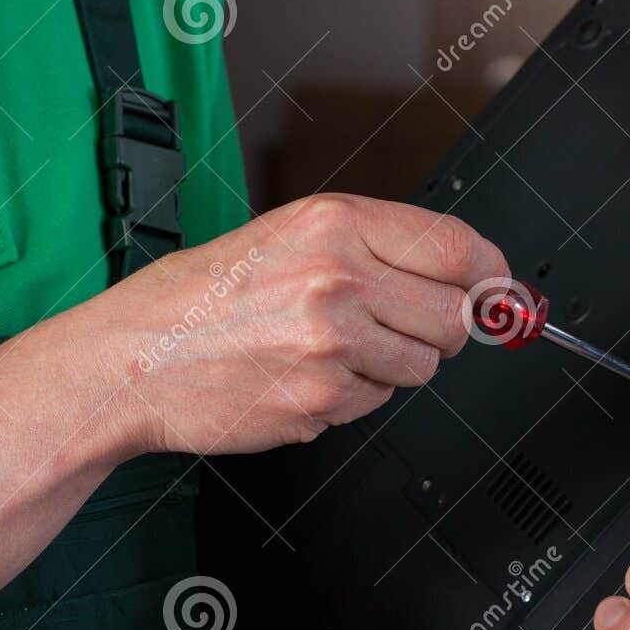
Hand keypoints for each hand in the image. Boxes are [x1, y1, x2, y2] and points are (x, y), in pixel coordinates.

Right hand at [84, 193, 506, 455]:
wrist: (131, 360)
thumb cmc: (199, 297)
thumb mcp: (286, 236)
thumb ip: (378, 248)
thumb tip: (471, 277)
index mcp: (333, 224)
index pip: (458, 248)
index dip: (490, 276)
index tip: (497, 291)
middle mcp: (338, 279)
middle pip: (454, 316)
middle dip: (436, 328)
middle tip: (391, 326)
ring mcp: (332, 346)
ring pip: (421, 369)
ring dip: (389, 367)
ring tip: (327, 350)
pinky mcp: (321, 403)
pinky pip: (375, 405)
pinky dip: (349, 398)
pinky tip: (300, 377)